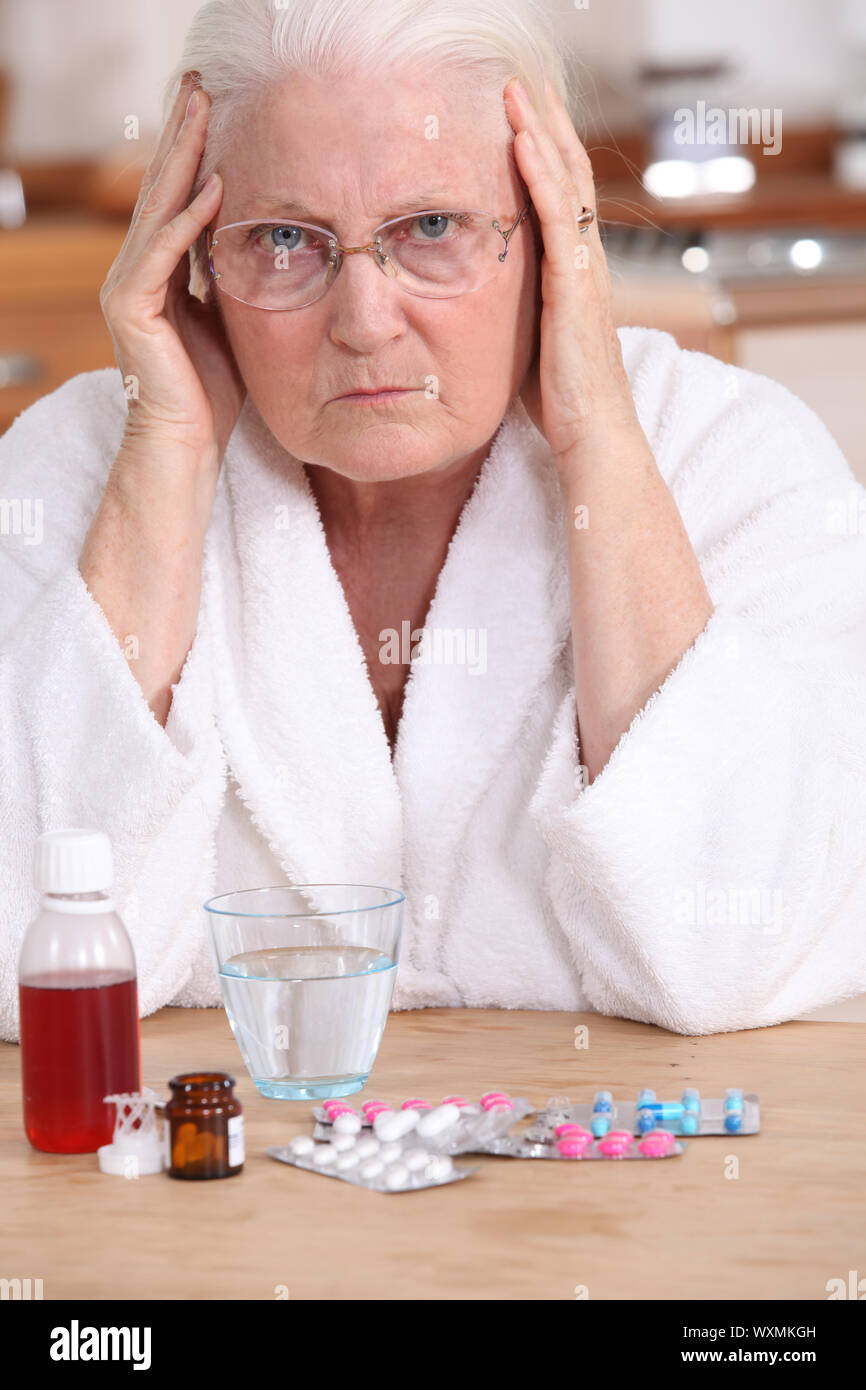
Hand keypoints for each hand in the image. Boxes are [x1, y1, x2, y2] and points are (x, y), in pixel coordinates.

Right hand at [99, 71, 245, 471]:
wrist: (186, 443)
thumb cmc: (212, 392)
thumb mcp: (228, 319)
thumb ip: (228, 276)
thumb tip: (249, 239)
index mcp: (159, 272)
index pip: (175, 200)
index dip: (191, 153)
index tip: (212, 110)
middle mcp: (137, 271)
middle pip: (161, 190)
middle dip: (181, 135)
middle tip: (199, 84)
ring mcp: (128, 286)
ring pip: (157, 208)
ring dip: (181, 157)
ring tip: (200, 110)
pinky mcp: (131, 306)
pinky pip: (163, 252)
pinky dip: (187, 219)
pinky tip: (212, 186)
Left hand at [503, 75, 639, 464]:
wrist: (592, 434)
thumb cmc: (561, 399)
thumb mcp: (530, 339)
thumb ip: (515, 308)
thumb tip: (479, 298)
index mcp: (576, 272)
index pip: (564, 197)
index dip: (546, 153)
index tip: (521, 115)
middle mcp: (586, 262)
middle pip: (570, 175)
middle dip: (545, 125)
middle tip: (520, 81)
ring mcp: (584, 270)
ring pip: (566, 184)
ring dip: (539, 132)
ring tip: (517, 90)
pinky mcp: (574, 286)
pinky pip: (559, 218)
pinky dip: (541, 175)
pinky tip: (522, 141)